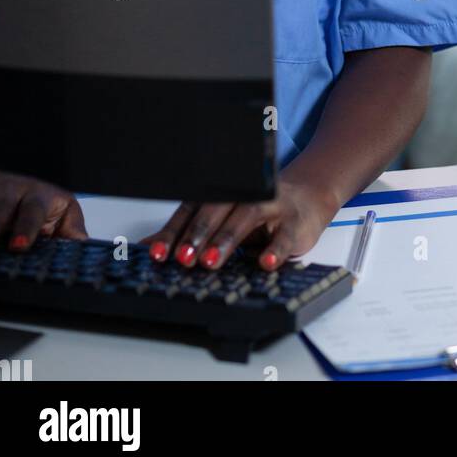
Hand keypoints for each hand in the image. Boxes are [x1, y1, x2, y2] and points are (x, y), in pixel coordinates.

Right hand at [0, 171, 87, 250]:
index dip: (26, 227)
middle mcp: (11, 192)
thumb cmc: (39, 203)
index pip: (33, 210)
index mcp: (38, 196)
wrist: (7, 185)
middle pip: (0, 207)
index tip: (19, 245)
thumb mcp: (61, 212)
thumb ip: (70, 230)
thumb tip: (83, 249)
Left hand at [140, 177, 336, 272]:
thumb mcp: (223, 218)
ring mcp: (272, 206)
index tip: (158, 253)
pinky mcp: (296, 222)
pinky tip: (265, 263)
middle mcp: (245, 195)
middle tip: (182, 258)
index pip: (193, 210)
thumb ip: (189, 232)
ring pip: (247, 218)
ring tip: (211, 261)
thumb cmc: (262, 210)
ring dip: (228, 239)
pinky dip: (276, 249)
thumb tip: (146, 248)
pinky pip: (285, 236)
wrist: (310, 194)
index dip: (174, 231)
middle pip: (217, 210)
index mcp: (224, 194)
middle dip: (197, 234)